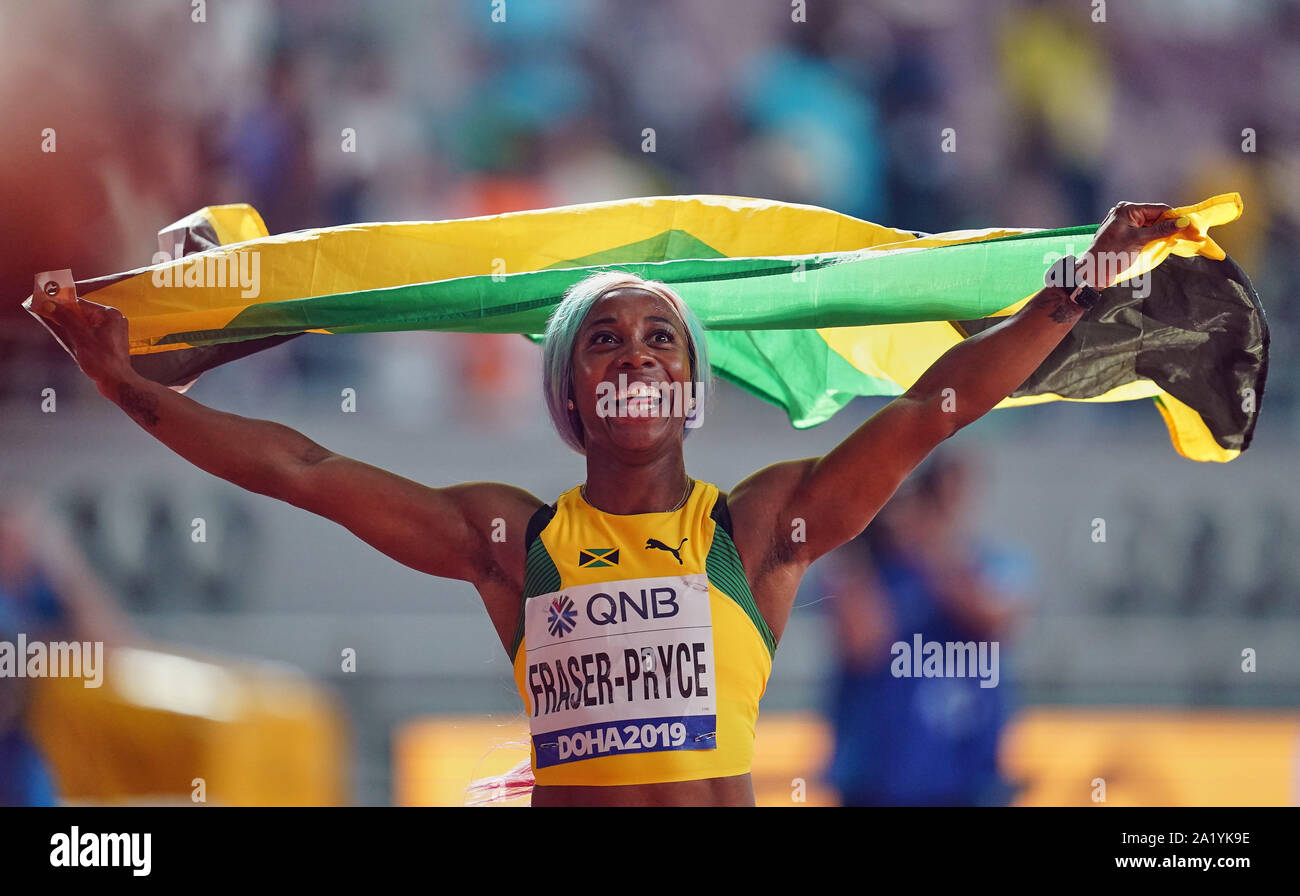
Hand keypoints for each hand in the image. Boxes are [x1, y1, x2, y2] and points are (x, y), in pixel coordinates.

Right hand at [32, 294, 133, 387]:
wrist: (117, 382)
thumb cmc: (104, 362)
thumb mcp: (81, 337)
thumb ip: (66, 319)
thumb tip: (52, 306)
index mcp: (110, 315)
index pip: (81, 304)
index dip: (63, 305)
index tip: (49, 305)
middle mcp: (114, 320)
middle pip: (84, 313)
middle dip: (67, 317)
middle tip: (52, 318)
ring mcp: (113, 331)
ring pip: (86, 324)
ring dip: (73, 327)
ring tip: (63, 333)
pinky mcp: (110, 341)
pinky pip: (91, 333)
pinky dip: (80, 335)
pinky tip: (73, 342)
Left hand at [1083, 201, 1198, 285]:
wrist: (1092, 273)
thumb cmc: (1110, 255)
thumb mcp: (1139, 241)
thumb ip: (1161, 230)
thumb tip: (1182, 222)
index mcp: (1127, 209)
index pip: (1159, 210)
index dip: (1176, 219)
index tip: (1192, 227)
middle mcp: (1125, 213)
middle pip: (1156, 217)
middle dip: (1170, 226)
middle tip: (1188, 236)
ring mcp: (1124, 223)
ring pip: (1151, 225)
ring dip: (1162, 233)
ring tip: (1175, 241)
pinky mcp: (1124, 234)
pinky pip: (1144, 232)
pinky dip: (1153, 238)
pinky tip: (1161, 244)